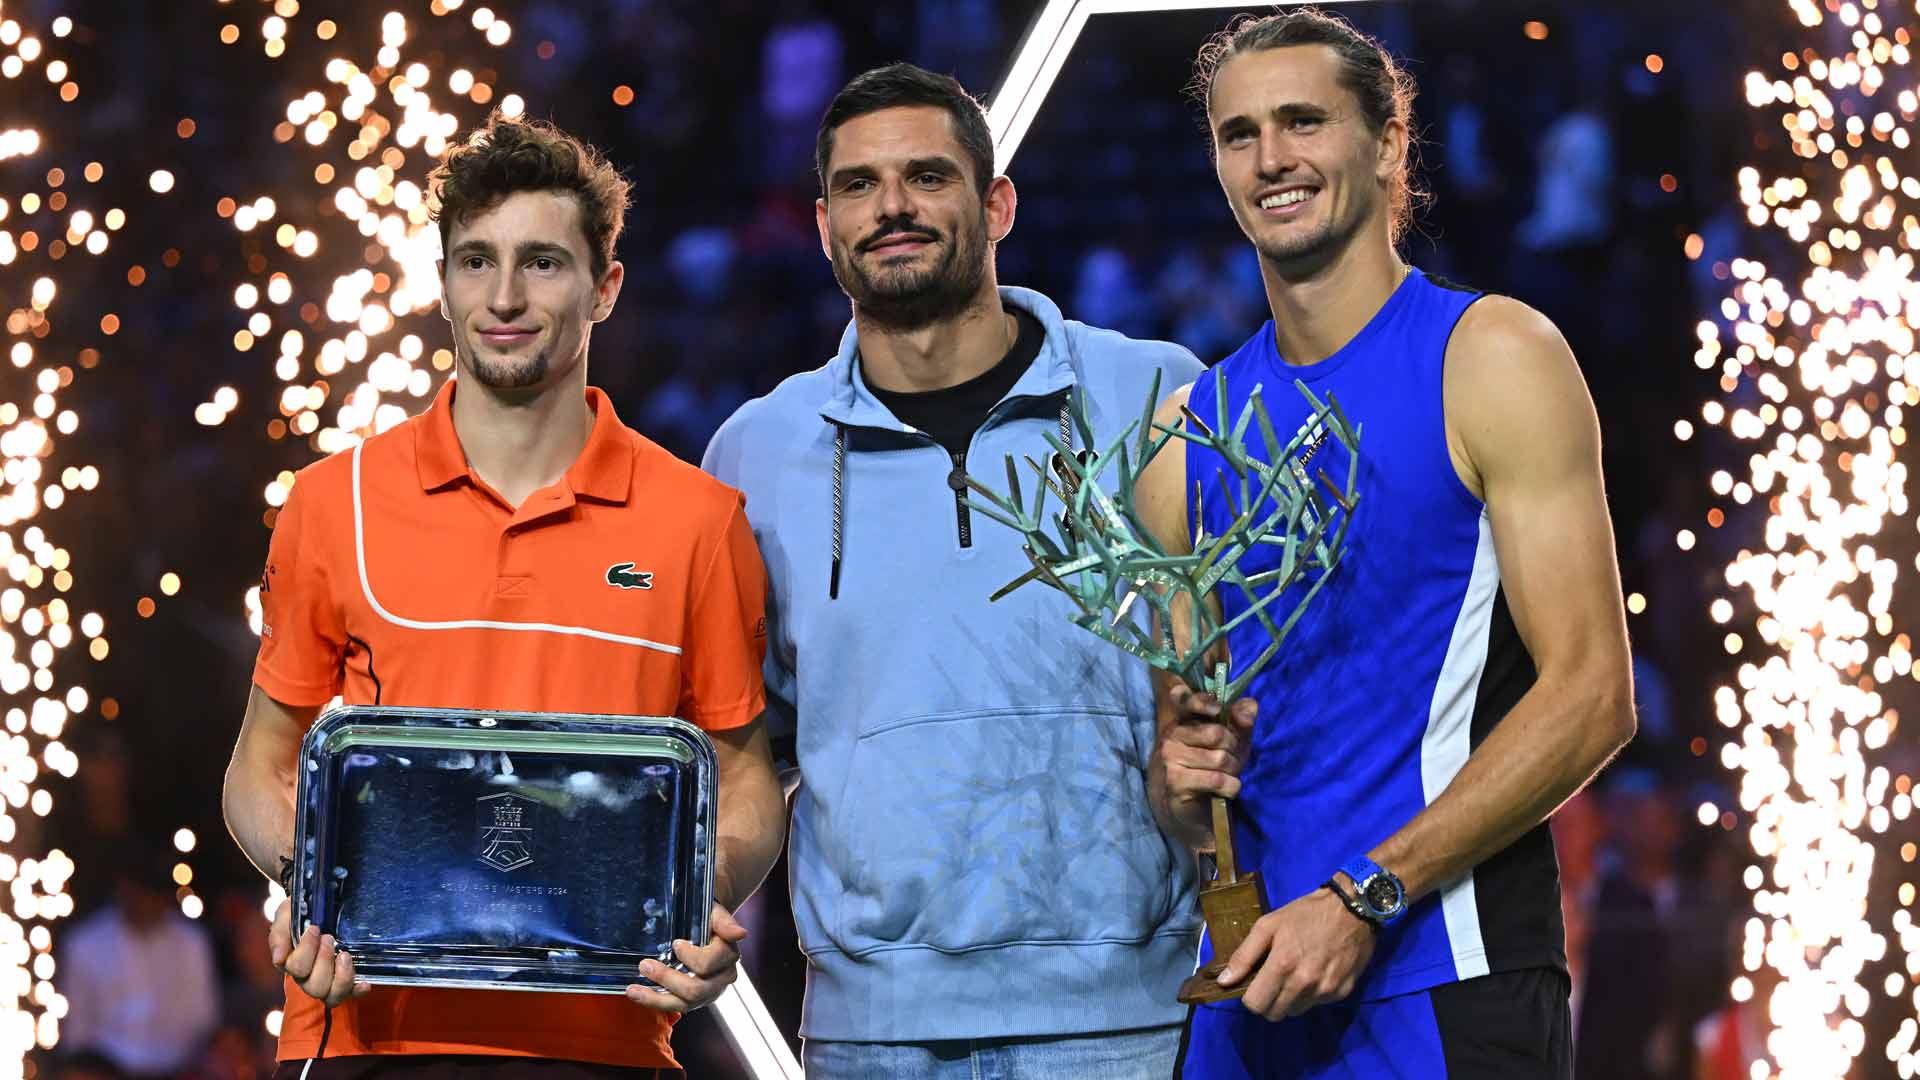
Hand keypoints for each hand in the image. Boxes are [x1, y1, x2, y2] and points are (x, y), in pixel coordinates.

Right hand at [269, 897, 369, 1006]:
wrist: (320, 906)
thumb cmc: (301, 914)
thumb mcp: (286, 916)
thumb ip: (279, 935)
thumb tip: (278, 958)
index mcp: (292, 963)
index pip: (295, 968)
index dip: (306, 950)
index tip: (314, 928)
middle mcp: (309, 978)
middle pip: (314, 987)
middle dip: (324, 961)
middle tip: (329, 938)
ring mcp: (329, 981)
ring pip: (332, 995)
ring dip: (341, 977)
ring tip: (344, 954)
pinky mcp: (347, 980)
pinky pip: (352, 993)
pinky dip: (358, 990)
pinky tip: (364, 983)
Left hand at [626, 903, 748, 1011]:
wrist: (705, 926)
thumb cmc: (708, 919)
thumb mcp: (715, 914)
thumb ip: (725, 922)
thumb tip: (740, 933)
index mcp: (729, 956)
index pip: (709, 964)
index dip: (691, 956)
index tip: (676, 943)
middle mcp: (722, 978)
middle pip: (696, 990)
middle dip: (667, 979)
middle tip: (644, 964)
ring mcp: (708, 992)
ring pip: (684, 1004)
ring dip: (655, 997)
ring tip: (633, 990)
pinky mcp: (694, 1000)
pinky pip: (674, 1006)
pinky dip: (653, 1001)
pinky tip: (636, 993)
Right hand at [1156, 684, 1257, 806]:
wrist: (1198, 810)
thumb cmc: (1215, 769)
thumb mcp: (1234, 743)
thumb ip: (1242, 722)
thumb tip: (1250, 706)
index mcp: (1183, 720)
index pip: (1184, 700)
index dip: (1201, 701)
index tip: (1217, 709)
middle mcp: (1171, 735)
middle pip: (1216, 733)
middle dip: (1234, 750)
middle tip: (1232, 761)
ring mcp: (1170, 758)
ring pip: (1218, 758)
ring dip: (1233, 771)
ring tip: (1228, 776)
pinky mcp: (1175, 781)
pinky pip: (1215, 779)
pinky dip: (1231, 787)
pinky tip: (1227, 790)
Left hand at [1215, 883, 1374, 1020]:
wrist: (1352, 910)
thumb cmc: (1306, 914)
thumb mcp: (1268, 925)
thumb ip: (1244, 955)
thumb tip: (1224, 982)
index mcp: (1282, 965)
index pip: (1256, 1005)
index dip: (1250, 997)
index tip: (1255, 984)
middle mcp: (1304, 983)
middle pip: (1274, 1014)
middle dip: (1268, 1001)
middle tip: (1272, 981)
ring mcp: (1324, 991)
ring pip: (1295, 1011)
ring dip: (1289, 1000)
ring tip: (1294, 975)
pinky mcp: (1341, 993)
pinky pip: (1316, 1004)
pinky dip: (1311, 995)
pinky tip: (1314, 972)